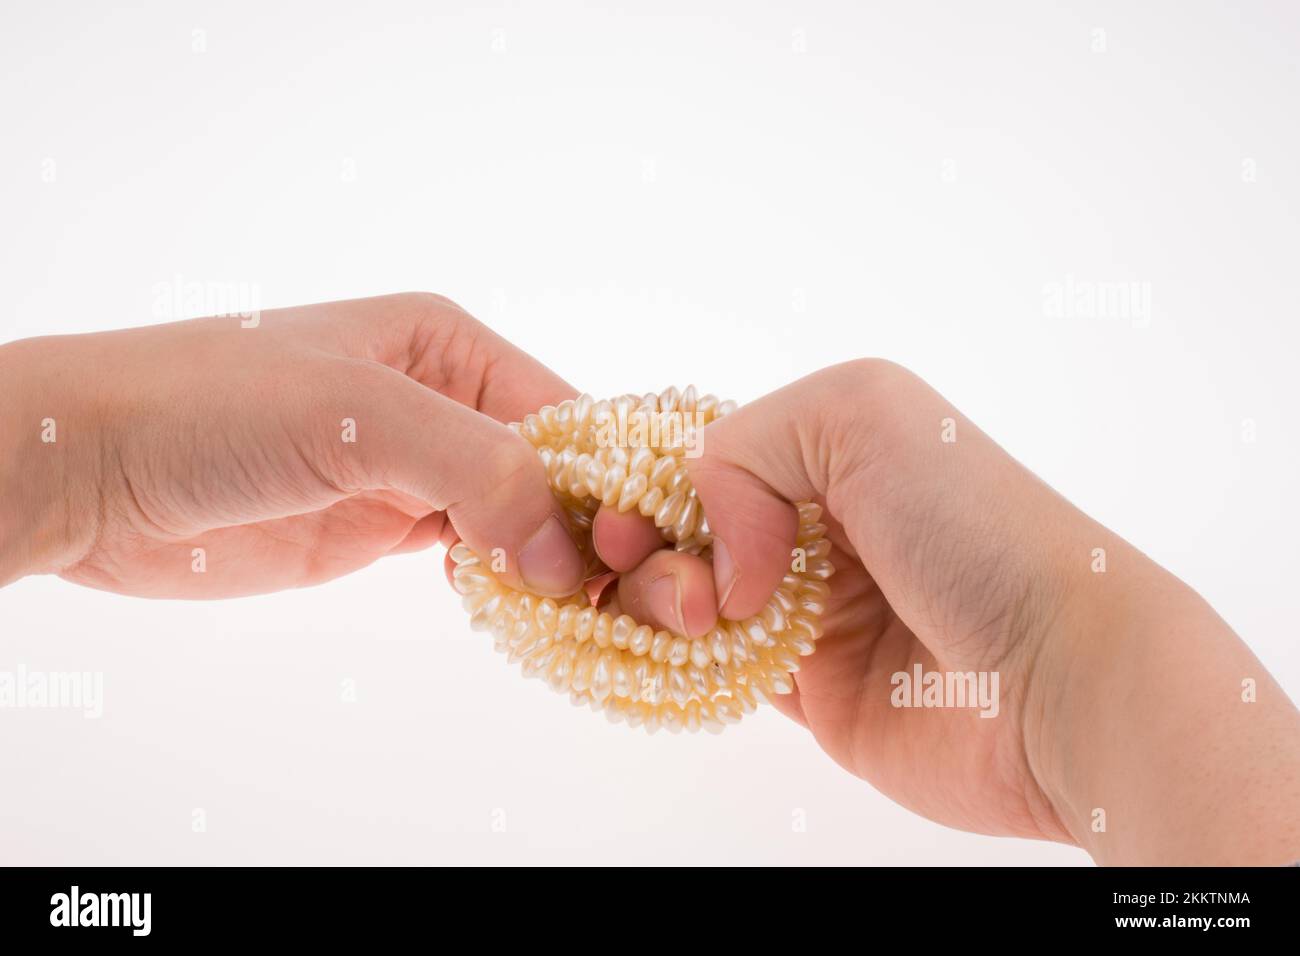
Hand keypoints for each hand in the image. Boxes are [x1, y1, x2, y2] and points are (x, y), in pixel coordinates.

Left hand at [0, 293, 584, 598]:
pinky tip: (531, 615)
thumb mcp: (359, 413)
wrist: (92, 468)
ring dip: (550, 564)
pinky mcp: (379, 530)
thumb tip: (567, 552)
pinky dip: (504, 587)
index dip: (607, 480)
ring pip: (515, 519)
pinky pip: (468, 558)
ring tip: (597, 613)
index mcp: (447, 347)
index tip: (643, 549)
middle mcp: (440, 404)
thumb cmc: (214, 405)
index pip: (563, 413)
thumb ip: (476, 468)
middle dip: (588, 529)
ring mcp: (410, 471)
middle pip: (548, 471)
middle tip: (631, 595)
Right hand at [599, 360, 1299, 864]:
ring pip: (689, 602)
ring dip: (656, 603)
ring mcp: (812, 613)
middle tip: (637, 562)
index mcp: (829, 451)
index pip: (705, 453)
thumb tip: (722, 558)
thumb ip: (747, 447)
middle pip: (683, 528)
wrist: (1055, 678)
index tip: (616, 508)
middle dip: (642, 542)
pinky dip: (680, 665)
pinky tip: (669, 653)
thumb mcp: (861, 414)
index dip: (647, 477)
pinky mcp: (812, 694)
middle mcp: (816, 528)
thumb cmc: (976, 530)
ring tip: (694, 616)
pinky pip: (719, 674)